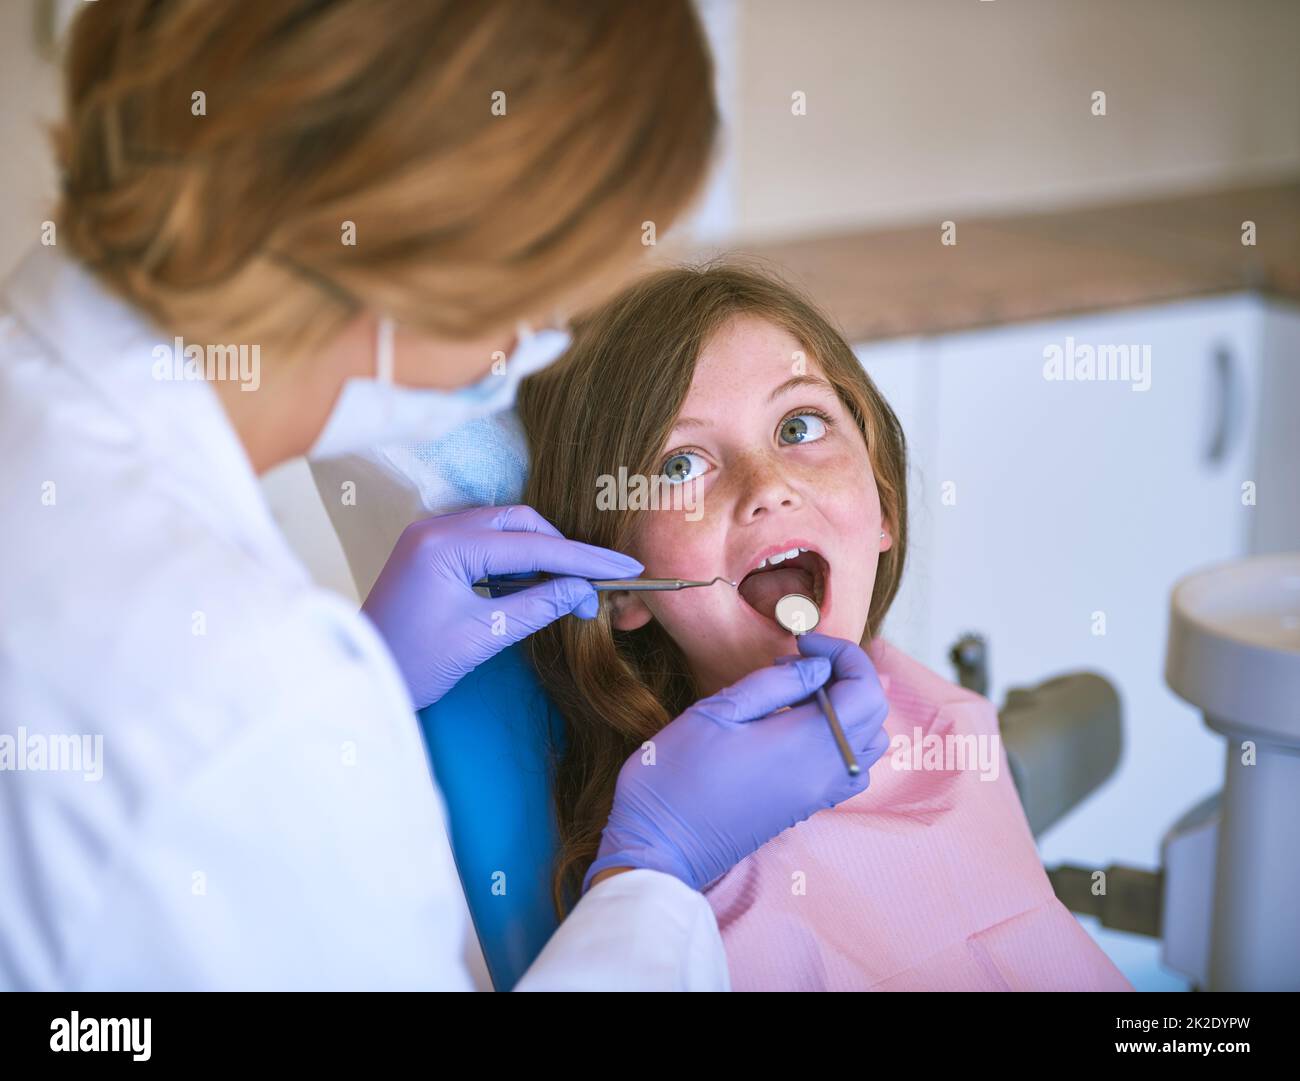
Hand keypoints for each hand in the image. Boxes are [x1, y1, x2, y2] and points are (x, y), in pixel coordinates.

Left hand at [362, 505, 641, 709]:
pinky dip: (517, 560)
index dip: (584, 560)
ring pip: (506, 529)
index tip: (626, 570)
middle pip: (522, 523)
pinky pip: (487, 542)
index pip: (531, 546)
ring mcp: (432, 535)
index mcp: (444, 544)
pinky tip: (539, 585)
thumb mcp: (483, 637)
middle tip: (599, 587)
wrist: (359, 677)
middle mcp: (437, 527)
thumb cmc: (413, 664)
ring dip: (543, 555)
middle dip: (564, 552)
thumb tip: (584, 592)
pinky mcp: (433, 550)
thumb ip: (537, 607)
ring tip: (574, 591)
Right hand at [583, 633, 891, 893]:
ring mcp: (819, 794)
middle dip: (848, 675)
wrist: (661, 844)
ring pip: (867, 743)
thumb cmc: (677, 774)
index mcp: (808, 744)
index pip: (866, 688)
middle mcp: (826, 772)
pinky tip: (795, 726)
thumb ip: (775, 683)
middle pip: (874, 714)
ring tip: (799, 693)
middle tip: (800, 660)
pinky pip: (849, 767)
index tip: (803, 642)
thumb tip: (817, 667)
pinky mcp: (805, 807)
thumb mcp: (719, 710)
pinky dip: (840, 737)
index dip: (843, 653)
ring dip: (848, 707)